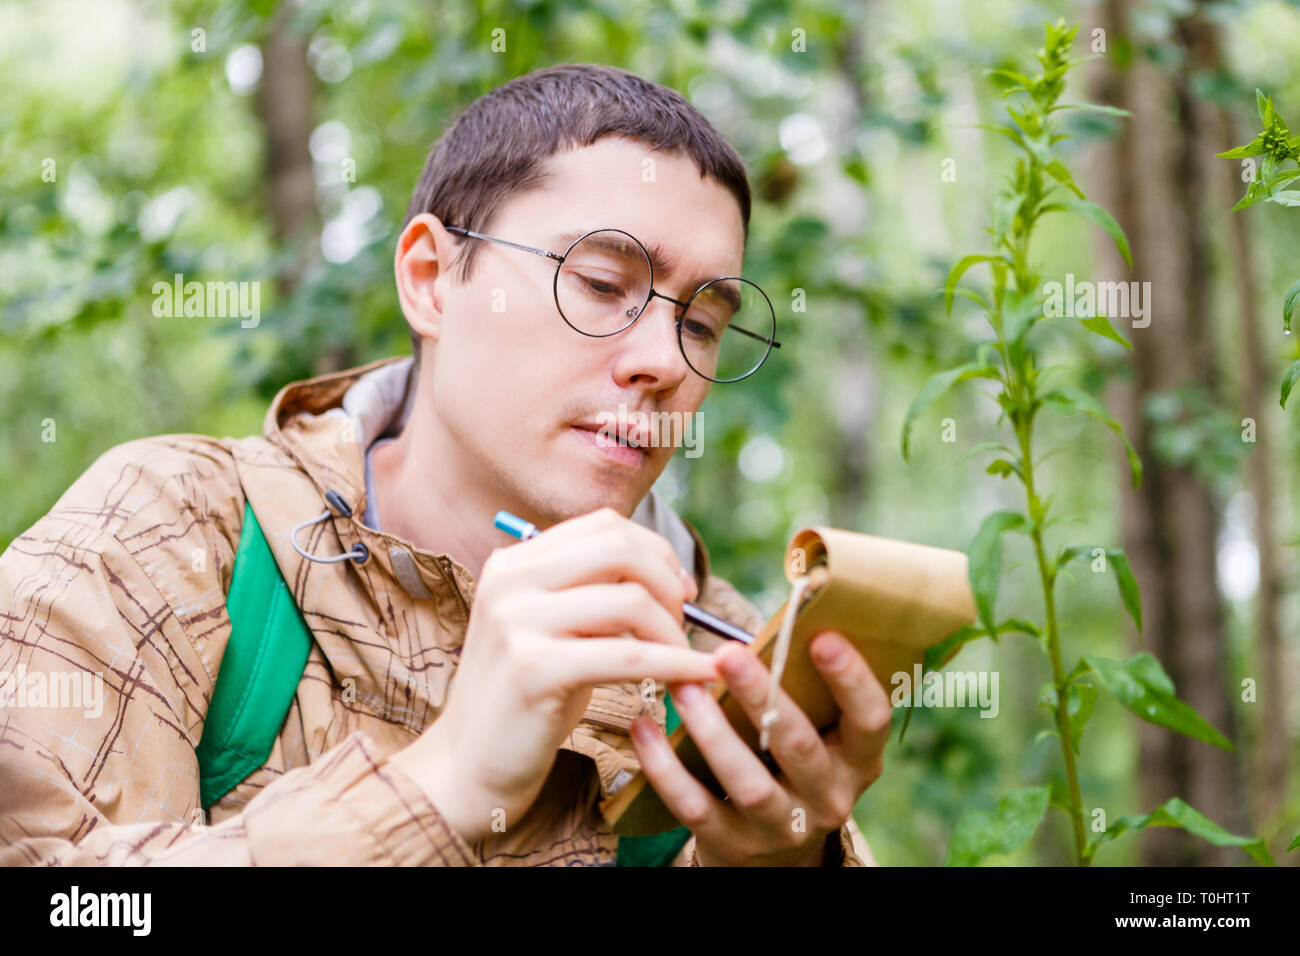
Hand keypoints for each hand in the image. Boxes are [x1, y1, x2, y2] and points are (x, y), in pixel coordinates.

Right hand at [390, 508, 718, 841]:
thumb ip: (593, 594)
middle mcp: (510, 581)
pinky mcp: (535, 669)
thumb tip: (673, 574)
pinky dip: (676, 665)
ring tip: (681, 662)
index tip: (681, 589)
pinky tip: (696, 678)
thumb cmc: (526, 701)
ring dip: (674, 632)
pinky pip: (630, 656)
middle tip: (685, 623)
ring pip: (631, 601)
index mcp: (514, 563)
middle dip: (669, 582)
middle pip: (621, 549)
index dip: (656, 550)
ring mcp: (517, 622)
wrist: (467, 768)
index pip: (605, 524)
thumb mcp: (552, 631)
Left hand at [629, 630, 889, 865]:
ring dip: (712, 731)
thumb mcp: (816, 734)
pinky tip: (645, 729)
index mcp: (857, 759)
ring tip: (681, 687)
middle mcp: (829, 798)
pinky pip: (697, 807)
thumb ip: (802, 690)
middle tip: (727, 654)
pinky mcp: (735, 846)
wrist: (772, 852)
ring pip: (748, 782)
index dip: (851, 679)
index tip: (821, 636)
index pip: (870, 719)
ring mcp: (783, 828)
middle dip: (762, 697)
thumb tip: (771, 622)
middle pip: (800, 747)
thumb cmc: (789, 762)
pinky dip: (667, 769)